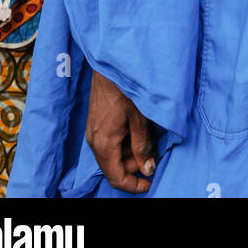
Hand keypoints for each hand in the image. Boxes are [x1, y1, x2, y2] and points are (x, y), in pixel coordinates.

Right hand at [86, 70, 155, 193]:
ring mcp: (93, 132)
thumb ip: (143, 146)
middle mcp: (94, 141)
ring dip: (130, 154)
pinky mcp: (96, 123)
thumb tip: (148, 169)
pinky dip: (124, 144)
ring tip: (148, 140)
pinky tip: (137, 131)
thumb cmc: (126, 88)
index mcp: (104, 144)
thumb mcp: (139, 118)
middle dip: (134, 166)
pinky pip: (109, 143)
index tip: (150, 183)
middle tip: (153, 154)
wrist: (110, 63)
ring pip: (112, 155)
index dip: (133, 185)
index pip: (116, 177)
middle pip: (114, 167)